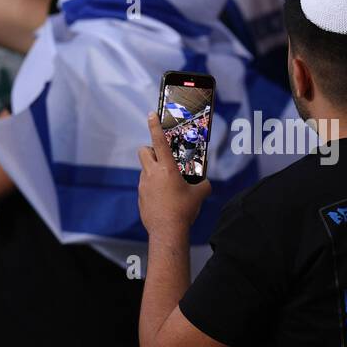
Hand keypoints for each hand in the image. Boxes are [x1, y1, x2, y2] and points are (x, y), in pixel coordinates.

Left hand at [137, 112, 210, 239]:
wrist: (167, 231)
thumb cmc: (184, 210)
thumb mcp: (200, 195)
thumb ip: (203, 185)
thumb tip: (206, 183)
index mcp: (167, 168)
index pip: (158, 141)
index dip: (154, 125)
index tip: (151, 115)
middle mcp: (152, 173)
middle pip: (143, 151)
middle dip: (149, 149)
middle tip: (160, 156)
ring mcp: (143, 185)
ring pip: (144, 169)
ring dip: (153, 170)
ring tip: (167, 184)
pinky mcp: (140, 197)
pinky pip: (144, 186)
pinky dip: (152, 187)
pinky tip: (163, 199)